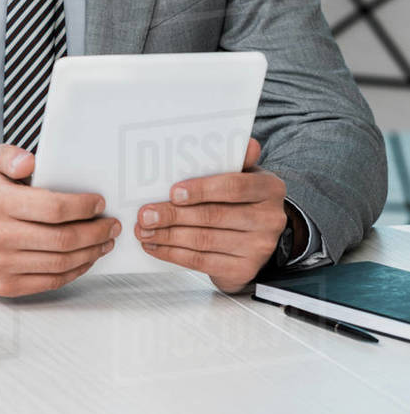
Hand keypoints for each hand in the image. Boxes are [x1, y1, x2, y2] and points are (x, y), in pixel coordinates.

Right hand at [0, 143, 120, 297]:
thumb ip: (10, 156)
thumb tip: (30, 163)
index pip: (52, 208)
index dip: (82, 207)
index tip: (99, 204)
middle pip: (62, 239)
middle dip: (95, 232)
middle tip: (111, 225)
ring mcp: (1, 265)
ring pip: (60, 263)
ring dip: (91, 252)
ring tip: (104, 241)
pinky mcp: (6, 285)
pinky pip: (51, 281)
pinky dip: (75, 271)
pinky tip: (86, 258)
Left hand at [133, 138, 286, 292]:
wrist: (255, 237)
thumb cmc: (242, 198)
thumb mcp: (242, 174)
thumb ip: (236, 159)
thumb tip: (246, 143)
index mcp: (269, 188)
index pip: (234, 187)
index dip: (202, 189)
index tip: (173, 192)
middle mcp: (269, 219)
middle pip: (214, 216)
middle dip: (174, 216)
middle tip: (146, 214)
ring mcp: (258, 248)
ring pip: (204, 241)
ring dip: (168, 236)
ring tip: (144, 230)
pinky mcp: (244, 270)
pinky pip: (202, 262)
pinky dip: (174, 254)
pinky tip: (156, 246)